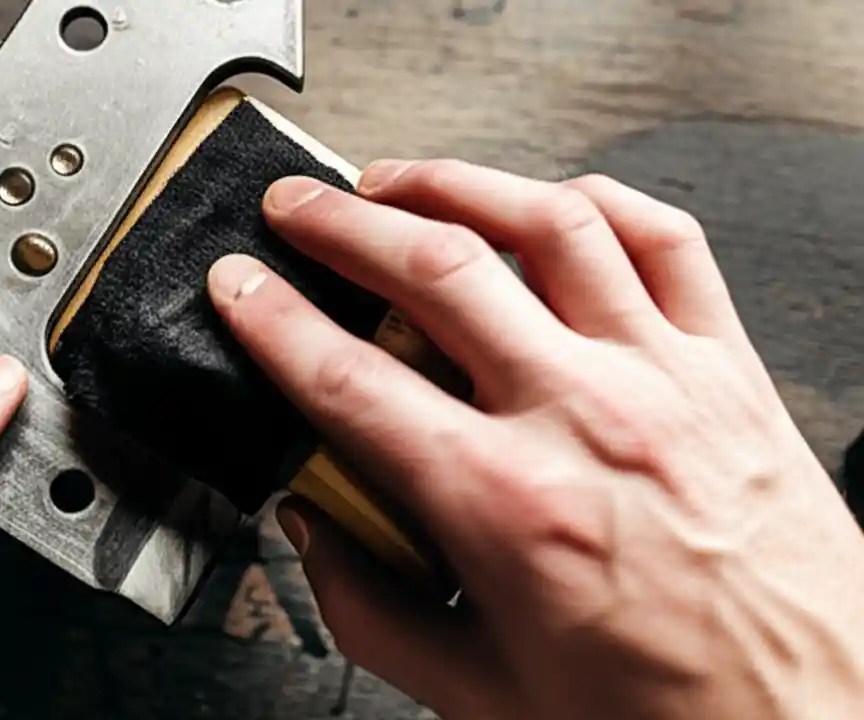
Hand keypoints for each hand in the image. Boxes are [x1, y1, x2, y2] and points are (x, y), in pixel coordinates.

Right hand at [208, 160, 863, 718]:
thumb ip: (366, 607)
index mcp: (506, 506)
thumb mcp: (474, 690)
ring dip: (456, 185)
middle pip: (435, 270)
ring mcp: (663, 378)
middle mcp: (585, 420)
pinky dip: (594, 200)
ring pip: (548, 225)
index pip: (349, 379)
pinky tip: (546, 201)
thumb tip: (312, 528)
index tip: (240, 285)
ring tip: (398, 180)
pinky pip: (663, 240)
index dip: (271, 319)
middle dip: (341, 223)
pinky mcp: (728, 368)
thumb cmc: (661, 717)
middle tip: (297, 207)